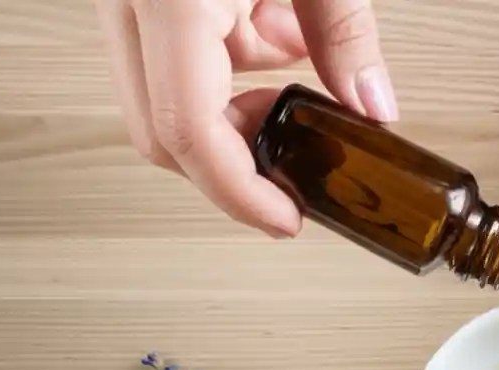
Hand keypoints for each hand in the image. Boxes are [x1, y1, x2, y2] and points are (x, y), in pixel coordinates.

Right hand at [95, 0, 396, 237]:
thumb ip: (344, 32)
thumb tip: (371, 107)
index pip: (189, 129)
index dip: (240, 192)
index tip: (285, 219)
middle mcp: (127, 0)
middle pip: (165, 129)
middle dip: (237, 156)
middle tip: (297, 159)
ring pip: (168, 93)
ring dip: (237, 100)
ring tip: (296, 59)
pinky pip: (170, 52)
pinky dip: (226, 57)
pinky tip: (273, 27)